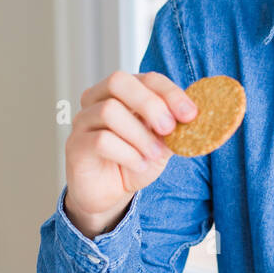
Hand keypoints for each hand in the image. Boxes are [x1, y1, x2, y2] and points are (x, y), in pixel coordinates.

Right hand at [64, 70, 197, 235]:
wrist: (110, 193)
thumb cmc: (136, 161)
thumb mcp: (162, 143)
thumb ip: (175, 129)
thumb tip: (198, 119)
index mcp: (124, 93)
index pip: (147, 78)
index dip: (170, 93)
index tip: (190, 115)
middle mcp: (99, 99)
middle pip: (118, 82)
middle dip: (150, 104)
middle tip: (169, 129)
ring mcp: (83, 120)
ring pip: (109, 111)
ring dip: (140, 135)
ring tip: (153, 155)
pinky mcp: (75, 145)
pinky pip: (101, 140)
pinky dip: (127, 153)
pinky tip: (138, 165)